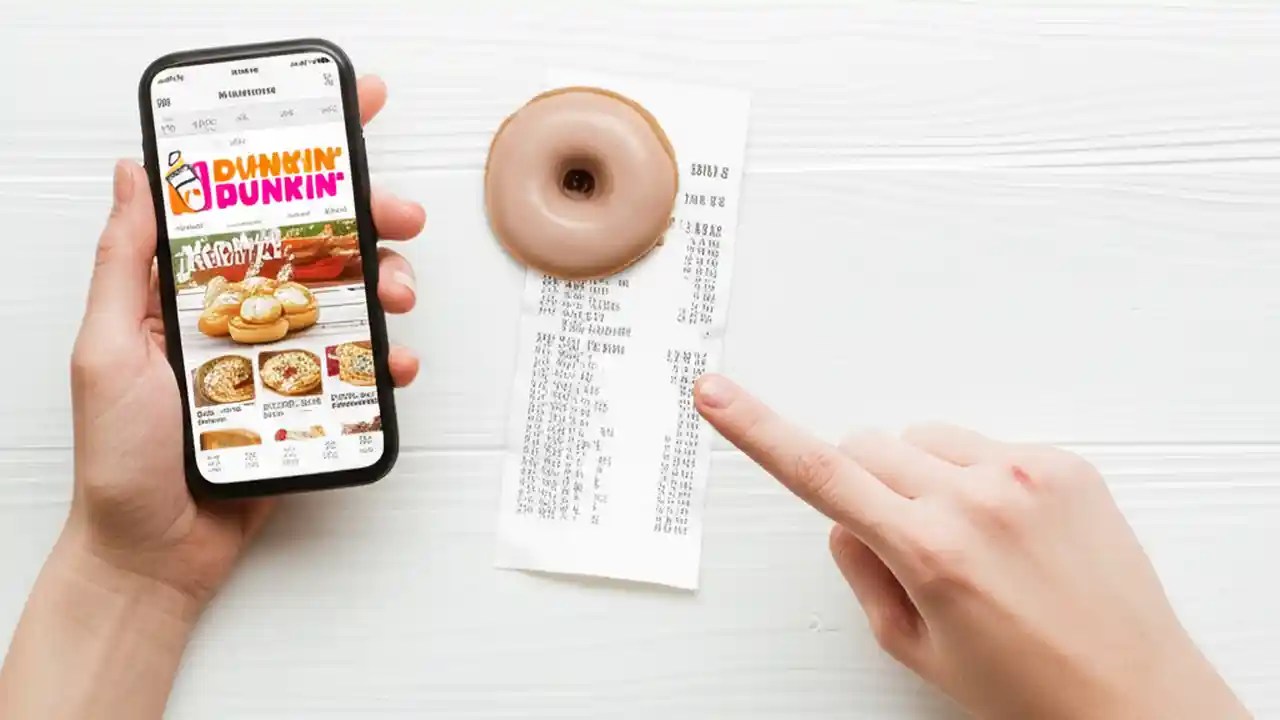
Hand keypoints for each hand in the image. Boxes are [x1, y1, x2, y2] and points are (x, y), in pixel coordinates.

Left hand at [0, 75, 422, 719]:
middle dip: (367, 217)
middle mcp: (240, 310)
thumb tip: (136, 175)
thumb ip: (125, 263)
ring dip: (387, 283)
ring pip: (350, 297)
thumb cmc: (117, 459)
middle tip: (396, 215)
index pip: (245, 203)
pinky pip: (361, 366)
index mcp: (190, 286)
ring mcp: (278, 353)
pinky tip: (393, 360)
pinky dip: (388, 358)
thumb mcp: (106, 349)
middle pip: (316, 243)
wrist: (157, 551)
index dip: (295, 156)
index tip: (344, 113)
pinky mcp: (309, 396)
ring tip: (397, 296)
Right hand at [694, 374, 1249, 719]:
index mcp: (928, 551)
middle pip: (869, 444)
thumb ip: (863, 572)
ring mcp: (1027, 474)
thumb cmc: (1031, 691)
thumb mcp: (917, 649)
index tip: (716, 395)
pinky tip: (1013, 533)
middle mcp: (977, 499)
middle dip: (865, 482)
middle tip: (901, 538)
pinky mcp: (1066, 464)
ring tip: (969, 541)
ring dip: (925, 476)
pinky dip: (983, 478)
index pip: (817, 474)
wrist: (1138, 698)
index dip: (756, 429)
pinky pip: (988, 445)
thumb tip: (845, 519)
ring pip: (925, 439)